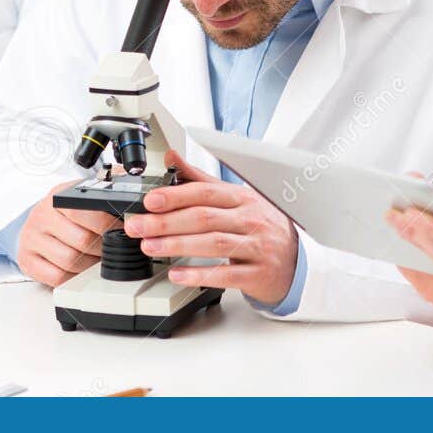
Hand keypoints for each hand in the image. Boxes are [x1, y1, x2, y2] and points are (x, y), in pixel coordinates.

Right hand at [16, 179, 117, 286]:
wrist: (37, 221)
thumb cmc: (65, 211)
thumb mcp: (81, 195)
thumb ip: (105, 192)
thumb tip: (132, 191)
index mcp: (57, 197)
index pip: (86, 212)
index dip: (108, 225)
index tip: (121, 231)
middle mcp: (41, 217)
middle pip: (82, 241)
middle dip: (103, 248)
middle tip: (112, 249)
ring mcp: (31, 239)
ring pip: (70, 261)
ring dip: (90, 264)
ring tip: (97, 259)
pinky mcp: (27, 260)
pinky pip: (56, 277)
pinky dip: (73, 277)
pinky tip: (80, 268)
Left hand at [122, 148, 298, 306]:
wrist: (294, 260)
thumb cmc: (258, 227)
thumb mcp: (234, 199)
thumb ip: (199, 180)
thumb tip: (171, 157)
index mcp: (241, 198)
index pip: (205, 193)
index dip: (176, 196)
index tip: (150, 201)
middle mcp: (250, 219)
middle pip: (204, 218)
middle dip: (167, 222)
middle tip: (138, 226)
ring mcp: (256, 247)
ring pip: (214, 244)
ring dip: (178, 245)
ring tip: (150, 246)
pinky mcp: (258, 273)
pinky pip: (226, 274)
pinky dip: (199, 275)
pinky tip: (177, 274)